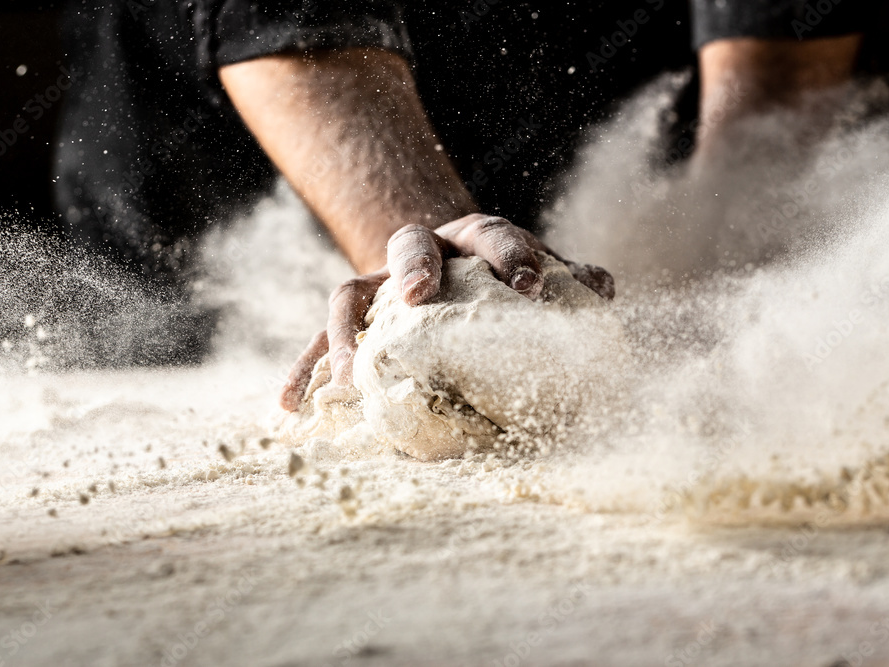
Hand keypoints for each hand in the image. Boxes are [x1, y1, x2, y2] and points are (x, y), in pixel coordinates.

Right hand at [279, 213, 613, 410]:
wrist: (445, 264)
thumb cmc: (498, 280)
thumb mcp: (534, 275)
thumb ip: (566, 279)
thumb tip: (601, 291)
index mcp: (470, 240)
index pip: (489, 235)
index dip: (508, 254)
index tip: (528, 284)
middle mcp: (418, 255)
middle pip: (408, 246)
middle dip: (414, 267)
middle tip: (419, 295)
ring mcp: (377, 288)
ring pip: (349, 297)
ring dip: (344, 334)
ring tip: (347, 378)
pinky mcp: (352, 321)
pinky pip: (318, 342)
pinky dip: (303, 372)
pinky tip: (287, 407)